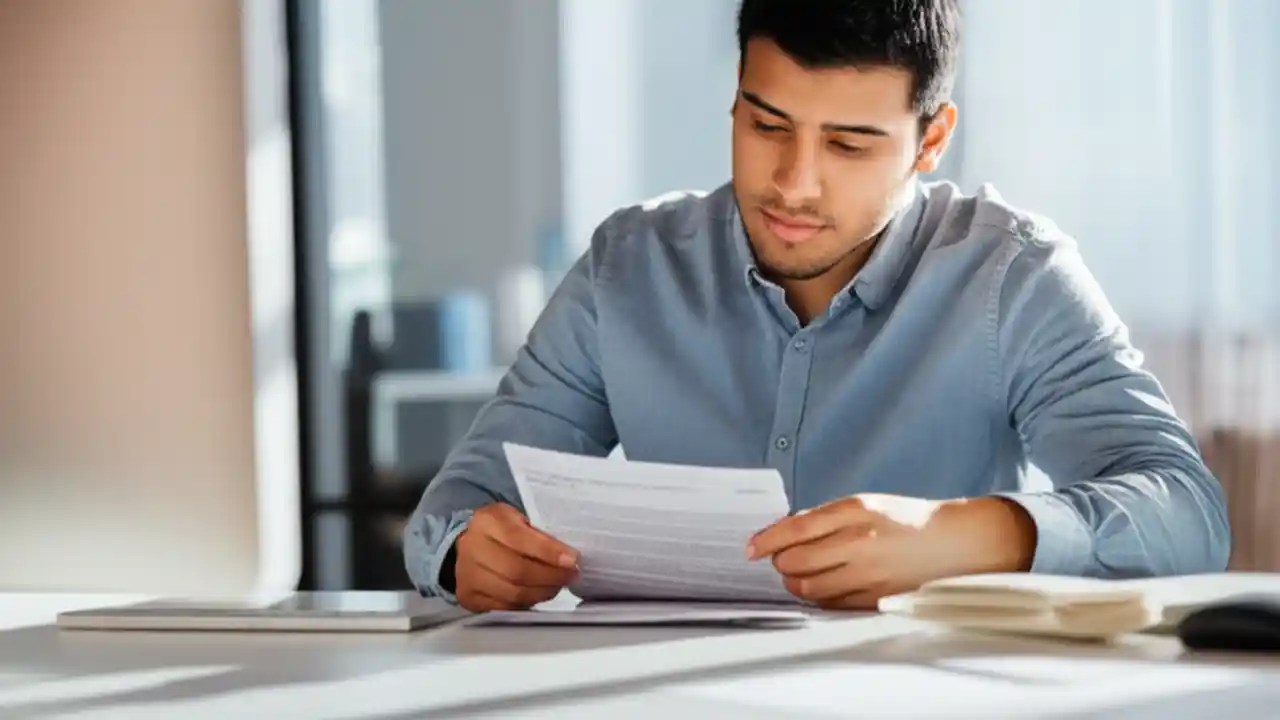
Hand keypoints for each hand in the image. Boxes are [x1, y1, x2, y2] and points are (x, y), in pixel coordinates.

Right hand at [454, 503, 579, 611]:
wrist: (468, 546)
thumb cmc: (500, 530)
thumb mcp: (518, 520)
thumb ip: (539, 536)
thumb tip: (568, 559)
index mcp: (486, 521)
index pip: (519, 538)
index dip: (548, 552)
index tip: (573, 560)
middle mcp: (472, 548)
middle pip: (516, 570)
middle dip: (550, 576)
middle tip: (570, 576)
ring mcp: (467, 576)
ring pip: (512, 593)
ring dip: (542, 592)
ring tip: (557, 586)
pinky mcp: (469, 598)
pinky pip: (505, 608)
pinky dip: (527, 603)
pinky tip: (539, 595)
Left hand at [747, 494, 1035, 609]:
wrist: (952, 542)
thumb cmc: (903, 520)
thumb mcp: (862, 504)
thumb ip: (823, 518)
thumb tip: (782, 533)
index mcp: (853, 512)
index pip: (794, 530)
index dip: (765, 541)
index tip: (749, 548)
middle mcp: (858, 543)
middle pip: (795, 563)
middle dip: (780, 563)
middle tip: (781, 560)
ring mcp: (867, 574)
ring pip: (808, 588)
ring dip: (795, 582)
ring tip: (800, 574)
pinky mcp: (875, 598)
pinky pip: (829, 604)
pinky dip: (818, 597)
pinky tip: (824, 586)